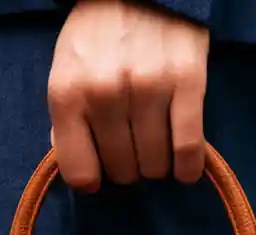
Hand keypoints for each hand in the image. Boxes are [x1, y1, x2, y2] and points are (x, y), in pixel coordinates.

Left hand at [48, 0, 209, 191]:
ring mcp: (148, 88)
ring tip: (156, 148)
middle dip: (127, 168)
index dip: (92, 179)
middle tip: (132, 150)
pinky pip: (189, 147)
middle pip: (121, 170)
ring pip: (155, 164)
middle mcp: (106, 93)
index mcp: (68, 92)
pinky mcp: (187, 81)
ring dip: (157, 166)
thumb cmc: (98, 34)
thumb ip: (67, 119)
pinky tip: (185, 168)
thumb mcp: (66, 70)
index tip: (101, 173)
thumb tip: (82, 169)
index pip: (79, 170)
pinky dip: (188, 167)